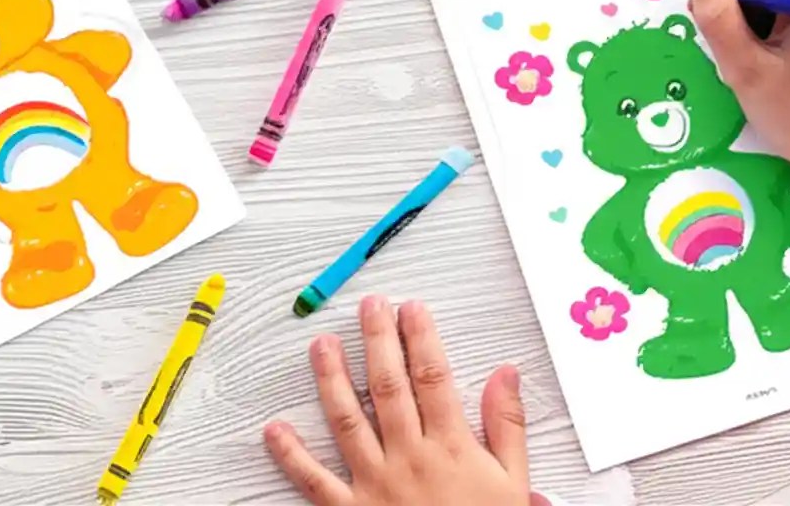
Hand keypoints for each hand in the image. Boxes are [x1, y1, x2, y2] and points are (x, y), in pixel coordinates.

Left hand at [264, 296, 531, 505]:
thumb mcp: (514, 482)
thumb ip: (508, 426)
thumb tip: (506, 373)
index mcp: (451, 447)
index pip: (432, 377)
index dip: (421, 337)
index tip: (411, 309)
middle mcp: (409, 458)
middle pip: (389, 387)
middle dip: (378, 341)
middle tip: (369, 306)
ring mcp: (375, 484)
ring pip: (348, 421)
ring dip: (332, 379)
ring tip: (322, 344)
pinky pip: (314, 481)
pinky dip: (291, 455)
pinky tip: (275, 428)